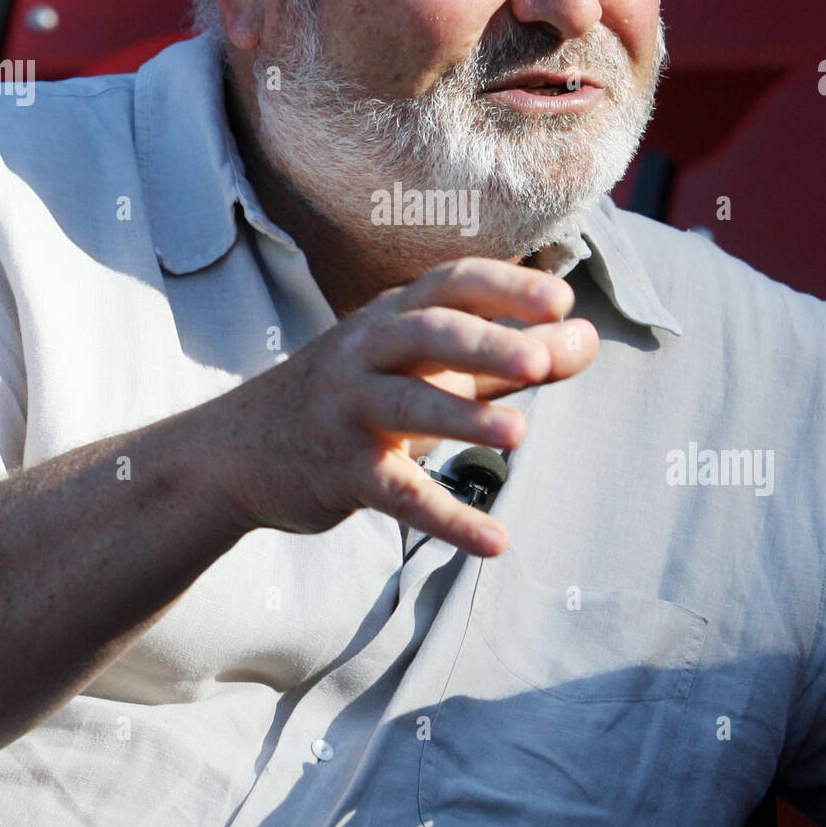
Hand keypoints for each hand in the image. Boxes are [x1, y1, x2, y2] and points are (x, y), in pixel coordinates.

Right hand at [221, 257, 597, 555]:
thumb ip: (504, 356)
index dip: (506, 288)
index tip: (561, 301)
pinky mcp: (340, 471)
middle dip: (483, 344)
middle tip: (541, 362)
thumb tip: (585, 336)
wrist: (240, 451)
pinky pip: (397, 493)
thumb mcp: (425, 367)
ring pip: (406, 405)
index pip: (453, 284)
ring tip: (519, 435)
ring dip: (462, 417)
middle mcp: (367, 350)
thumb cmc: (356, 395)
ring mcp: (349, 409)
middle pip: (427, 333)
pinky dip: (445, 517)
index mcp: (394, 315)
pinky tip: (494, 542)